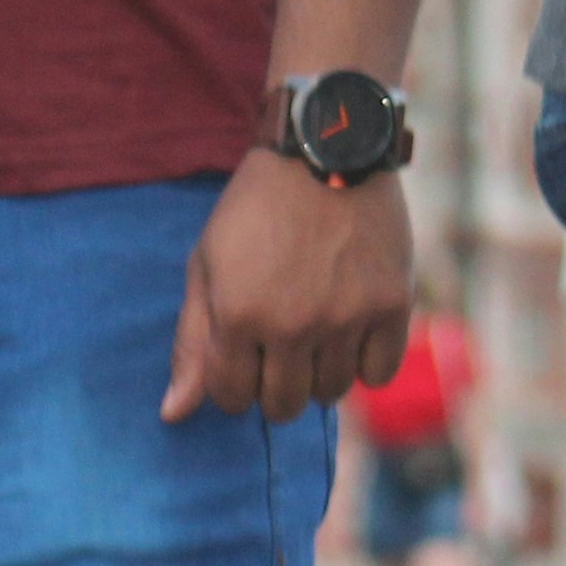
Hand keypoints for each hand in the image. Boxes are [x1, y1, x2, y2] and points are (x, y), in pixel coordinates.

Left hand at [162, 152, 413, 424]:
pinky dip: (364, 362)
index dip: (232, 382)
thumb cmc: (255, 209)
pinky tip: (351, 329)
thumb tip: (174, 415)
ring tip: (314, 331)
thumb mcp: (207, 265)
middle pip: (282, 406)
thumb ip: (192, 342)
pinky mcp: (391, 305)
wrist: (325, 149)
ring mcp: (347, 318)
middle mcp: (294, 325)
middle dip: (274, 385)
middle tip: (279, 346)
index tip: (242, 354)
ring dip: (318, 373)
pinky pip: (378, 374)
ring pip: (331, 393)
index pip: (231, 398)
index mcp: (240, 315)